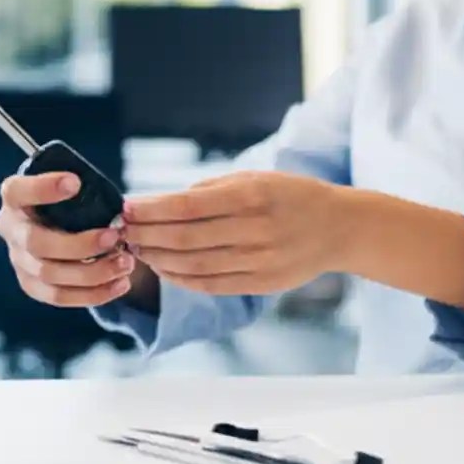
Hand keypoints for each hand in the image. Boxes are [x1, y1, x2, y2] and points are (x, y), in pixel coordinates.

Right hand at [0, 172, 134, 307]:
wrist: (58, 223)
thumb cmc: (68, 198)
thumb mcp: (68, 185)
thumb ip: (78, 186)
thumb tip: (105, 199)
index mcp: (14, 198)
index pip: (17, 191)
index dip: (42, 189)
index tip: (75, 183)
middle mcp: (11, 230)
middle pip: (36, 243)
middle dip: (79, 244)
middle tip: (114, 236)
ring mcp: (19, 260)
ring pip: (49, 274)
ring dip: (92, 272)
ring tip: (125, 263)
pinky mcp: (32, 285)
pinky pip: (59, 296)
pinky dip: (92, 294)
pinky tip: (120, 284)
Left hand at [124, 171, 347, 296]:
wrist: (339, 227)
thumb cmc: (290, 196)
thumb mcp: (255, 178)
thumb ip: (210, 190)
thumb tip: (162, 202)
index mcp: (251, 196)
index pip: (188, 206)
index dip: (152, 210)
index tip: (127, 208)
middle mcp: (255, 229)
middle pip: (185, 238)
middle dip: (146, 235)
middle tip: (124, 231)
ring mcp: (259, 260)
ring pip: (194, 265)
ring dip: (158, 258)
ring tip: (138, 249)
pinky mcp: (261, 283)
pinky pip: (211, 285)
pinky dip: (181, 279)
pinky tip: (163, 268)